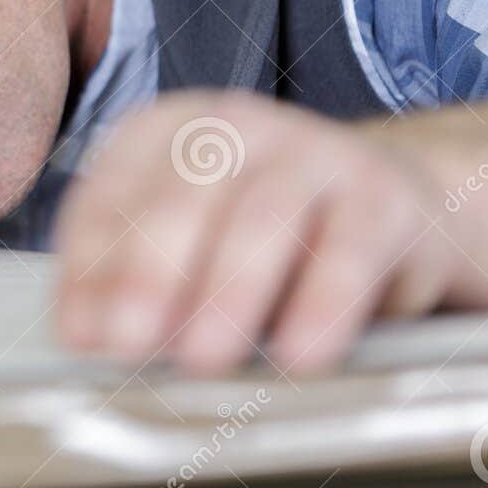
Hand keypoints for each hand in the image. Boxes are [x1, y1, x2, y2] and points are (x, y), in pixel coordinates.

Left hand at [54, 90, 460, 375]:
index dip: (90, 270)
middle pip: (180, 200)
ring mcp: (314, 151)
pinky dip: (321, 308)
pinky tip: (300, 357)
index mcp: (166, 130)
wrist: (405, 202)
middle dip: (148, 277)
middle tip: (131, 346)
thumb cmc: (269, 237)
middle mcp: (235, 127)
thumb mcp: (191, 244)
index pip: (108, 197)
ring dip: (226, 295)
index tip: (81, 338)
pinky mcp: (384, 195)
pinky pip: (349, 252)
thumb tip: (86, 337)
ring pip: (261, 219)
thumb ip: (131, 280)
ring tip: (203, 360)